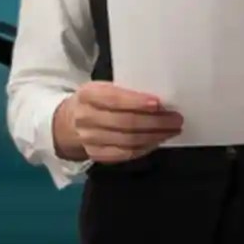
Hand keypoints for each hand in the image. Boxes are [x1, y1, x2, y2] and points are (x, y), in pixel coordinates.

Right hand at [53, 82, 182, 163]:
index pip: (113, 99)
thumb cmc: (95, 101)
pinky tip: (157, 141)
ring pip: (128, 141)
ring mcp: (90, 139)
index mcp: (88, 94)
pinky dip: (145, 148)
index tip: (158, 103)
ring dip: (155, 136)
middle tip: (175, 119)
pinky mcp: (96, 155)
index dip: (136, 102)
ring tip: (172, 130)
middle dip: (155, 122)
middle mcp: (86, 117)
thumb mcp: (101, 89)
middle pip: (125, 123)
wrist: (68, 122)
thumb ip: (124, 92)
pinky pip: (125, 154)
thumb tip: (158, 100)